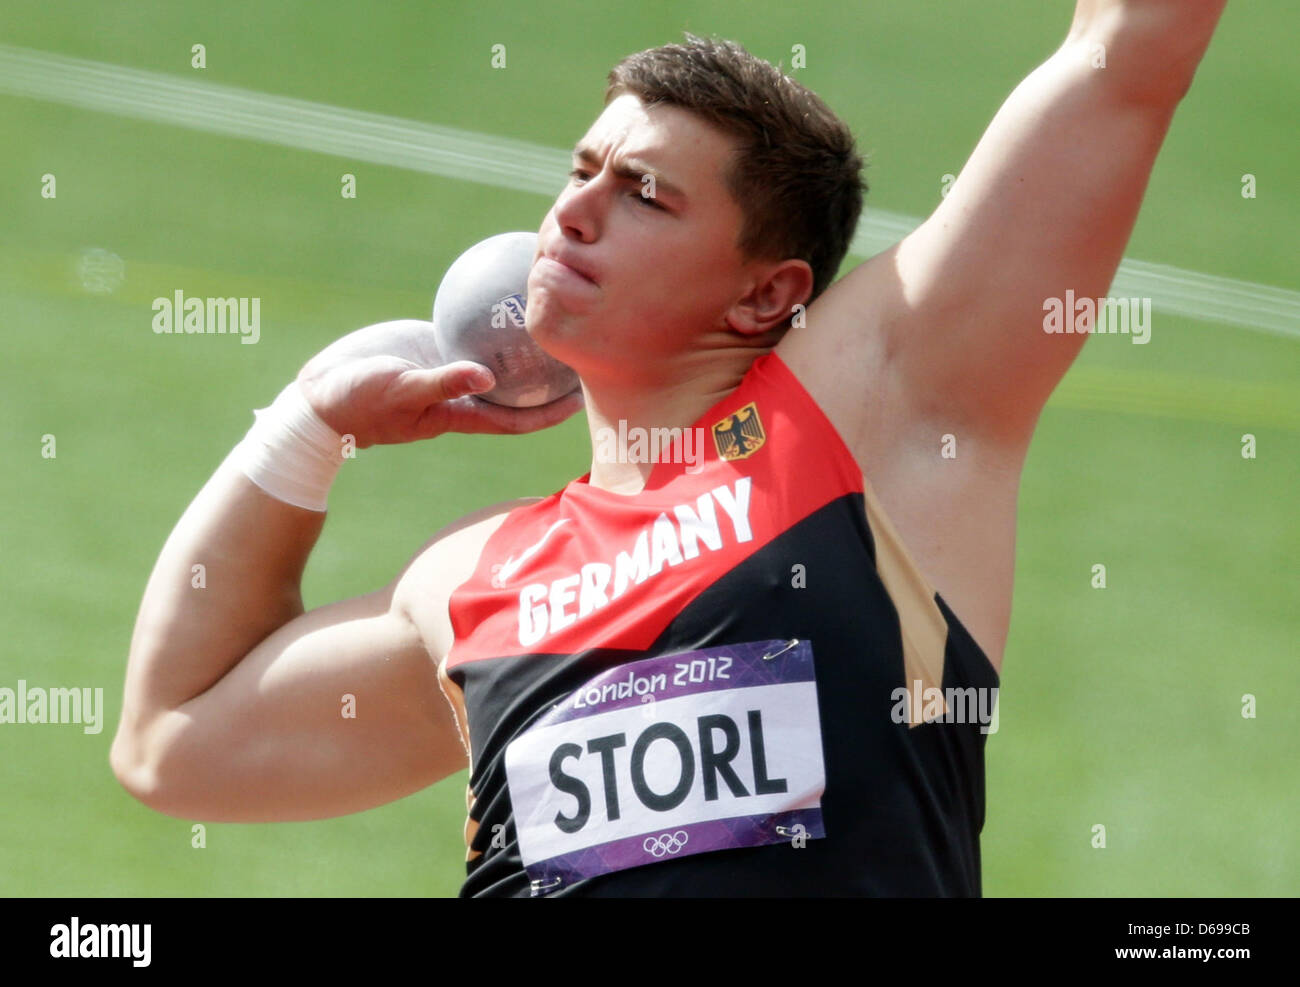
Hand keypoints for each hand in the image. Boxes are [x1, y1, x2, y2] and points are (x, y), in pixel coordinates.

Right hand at [296, 320, 583, 447]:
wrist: (322, 391)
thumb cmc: (359, 401)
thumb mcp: (401, 391)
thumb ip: (442, 384)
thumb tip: (486, 377)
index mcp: (462, 413)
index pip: (517, 418)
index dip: (550, 412)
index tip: (581, 398)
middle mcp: (463, 392)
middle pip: (518, 388)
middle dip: (549, 378)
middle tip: (582, 351)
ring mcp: (449, 367)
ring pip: (496, 355)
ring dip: (521, 343)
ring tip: (554, 315)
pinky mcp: (431, 343)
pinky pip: (467, 328)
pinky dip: (485, 316)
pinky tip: (503, 287)